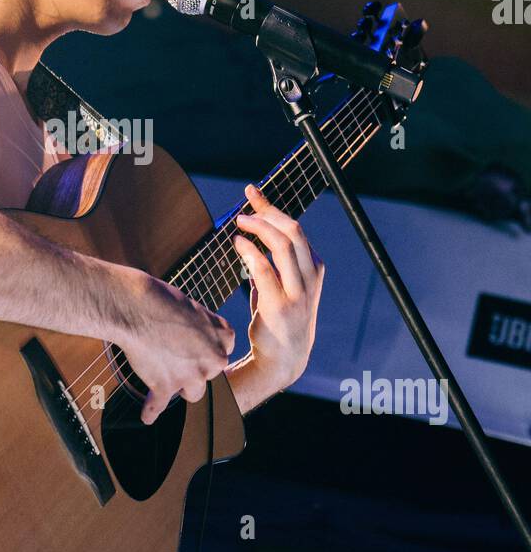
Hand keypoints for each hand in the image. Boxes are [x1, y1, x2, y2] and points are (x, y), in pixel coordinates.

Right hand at [119, 273, 235, 425]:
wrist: (137, 307)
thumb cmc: (161, 300)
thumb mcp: (192, 308)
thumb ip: (199, 328)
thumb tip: (192, 336)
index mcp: (224, 337)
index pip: (222, 352)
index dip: (205, 350)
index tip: (193, 348)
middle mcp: (213, 359)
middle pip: (209, 373)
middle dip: (195, 368)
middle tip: (175, 357)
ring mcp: (191, 375)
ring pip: (193, 393)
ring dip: (180, 388)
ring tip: (166, 383)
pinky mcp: (166, 386)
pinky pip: (159, 405)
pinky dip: (152, 410)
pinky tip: (148, 415)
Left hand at [232, 184, 324, 394]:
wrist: (284, 359)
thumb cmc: (279, 317)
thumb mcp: (284, 284)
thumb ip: (274, 262)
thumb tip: (252, 233)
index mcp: (313, 268)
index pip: (295, 228)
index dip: (272, 207)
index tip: (252, 193)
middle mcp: (309, 277)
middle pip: (292, 231)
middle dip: (267, 212)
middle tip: (243, 209)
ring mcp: (298, 292)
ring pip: (282, 246)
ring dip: (259, 228)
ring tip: (239, 222)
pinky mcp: (280, 307)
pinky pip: (265, 270)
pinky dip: (251, 252)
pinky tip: (238, 244)